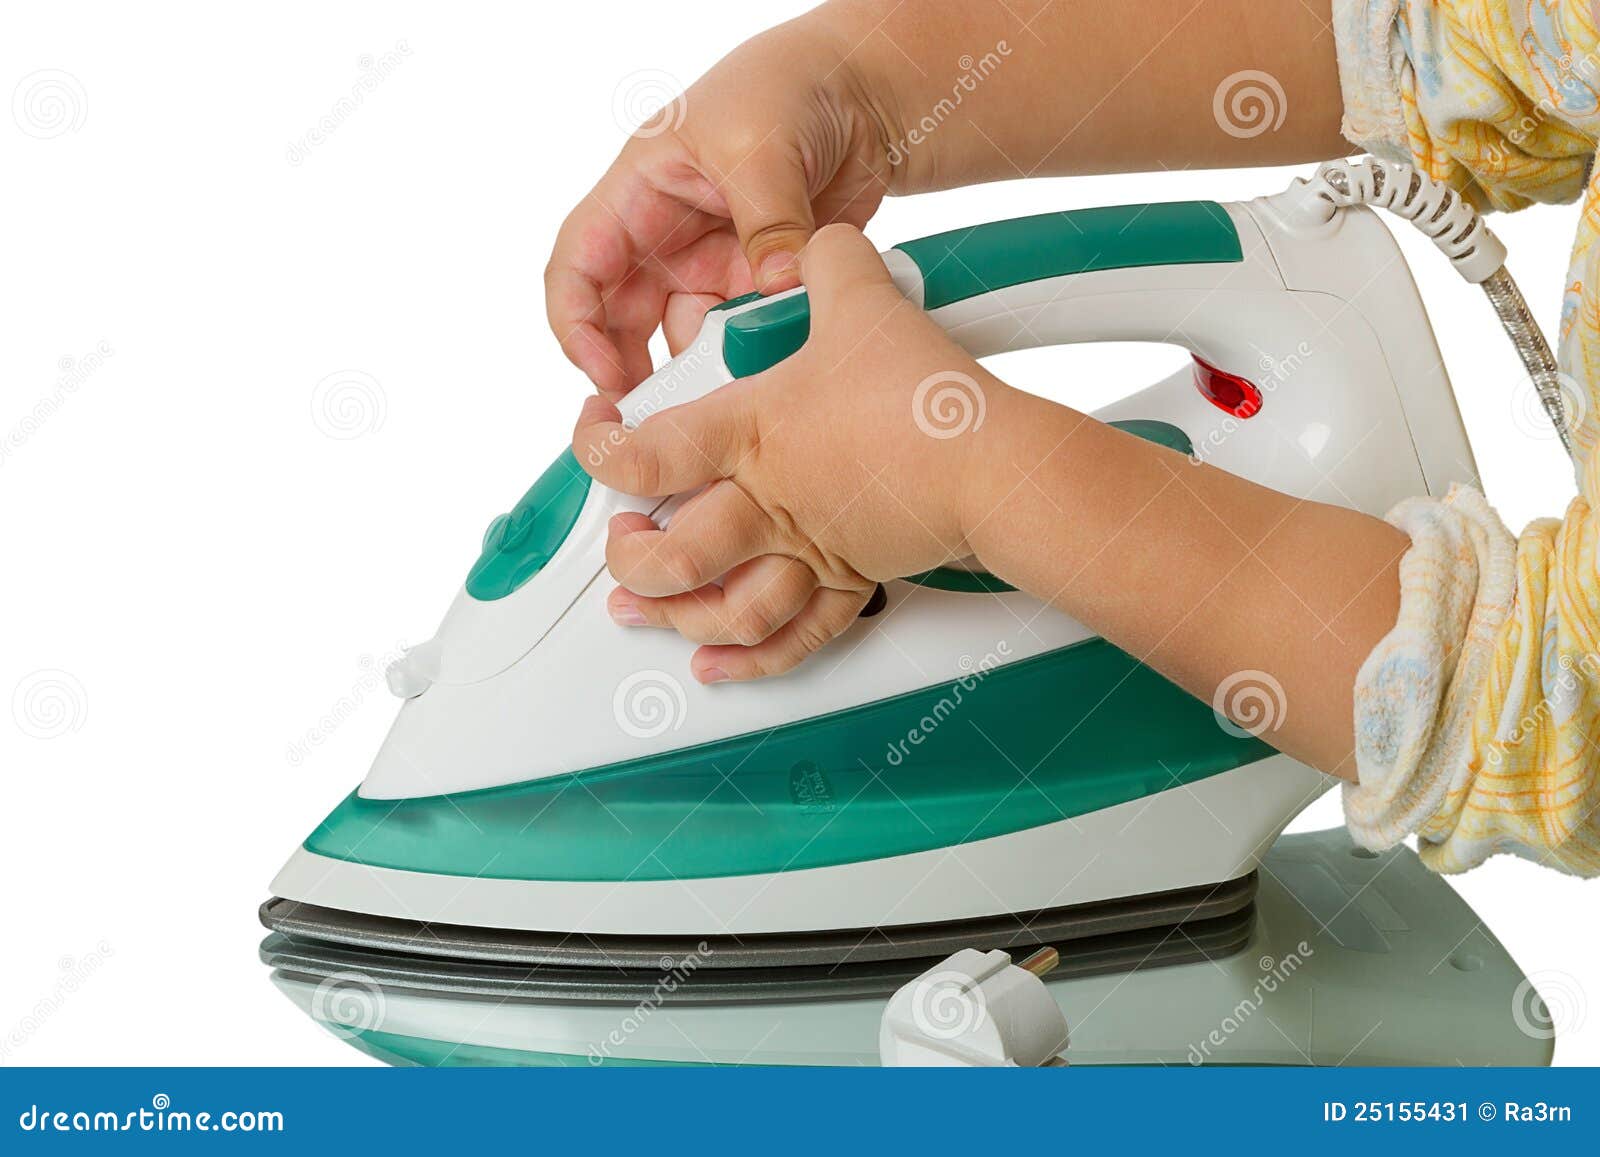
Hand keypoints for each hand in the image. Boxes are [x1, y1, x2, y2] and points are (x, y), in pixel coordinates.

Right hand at [546, 15, 894, 397]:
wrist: (861, 92)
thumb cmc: (789, 87)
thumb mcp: (764, 145)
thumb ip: (767, 223)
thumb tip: (776, 287)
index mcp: (639, 192)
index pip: (579, 266)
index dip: (577, 326)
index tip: (604, 375)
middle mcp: (665, 236)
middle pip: (623, 319)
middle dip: (634, 370)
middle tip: (656, 422)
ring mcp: (711, 264)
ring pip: (687, 337)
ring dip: (705, 367)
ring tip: (734, 385)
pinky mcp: (758, 285)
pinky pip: (744, 334)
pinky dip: (756, 354)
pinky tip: (777, 359)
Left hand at [571, 224, 1021, 680]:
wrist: (990, 466)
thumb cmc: (922, 401)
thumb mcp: (863, 299)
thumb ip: (828, 261)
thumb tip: (820, 245)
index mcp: (752, 434)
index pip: (646, 451)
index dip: (600, 449)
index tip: (596, 435)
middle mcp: (769, 503)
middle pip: (671, 553)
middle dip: (629, 557)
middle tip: (620, 542)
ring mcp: (807, 551)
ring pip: (721, 609)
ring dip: (673, 617)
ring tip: (642, 610)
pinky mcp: (850, 580)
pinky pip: (792, 637)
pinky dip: (749, 659)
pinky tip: (715, 664)